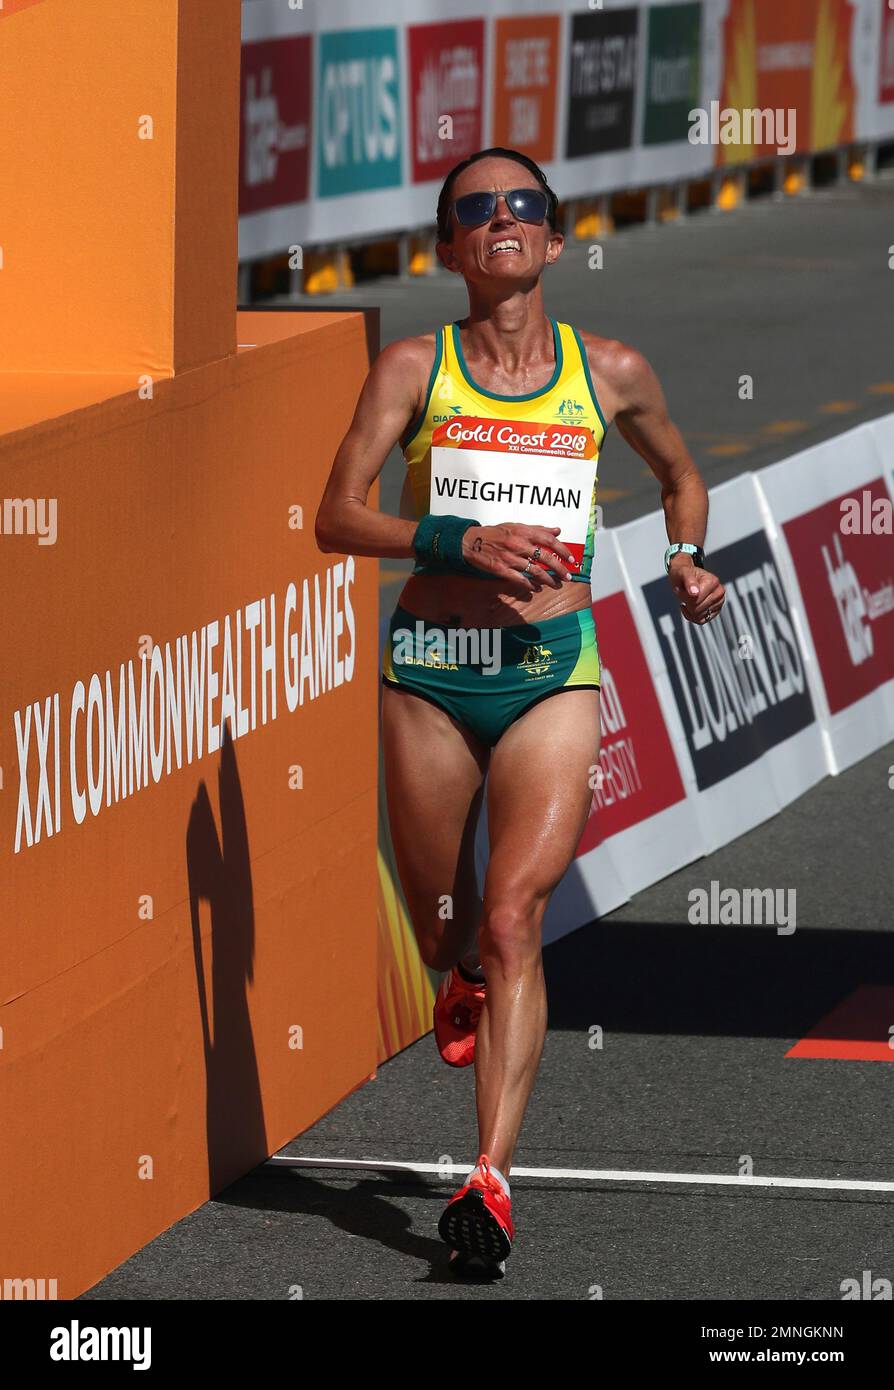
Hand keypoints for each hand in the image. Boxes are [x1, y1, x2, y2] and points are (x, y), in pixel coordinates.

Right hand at [461, 524, 577, 593]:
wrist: (472, 541)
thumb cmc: (496, 533)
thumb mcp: (517, 526)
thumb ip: (538, 529)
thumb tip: (557, 530)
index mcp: (523, 531)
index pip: (549, 540)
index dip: (562, 550)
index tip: (571, 559)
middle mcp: (518, 544)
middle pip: (545, 557)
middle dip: (559, 568)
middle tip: (568, 577)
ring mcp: (510, 557)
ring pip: (535, 570)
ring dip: (548, 579)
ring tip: (556, 585)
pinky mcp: (501, 569)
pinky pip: (520, 579)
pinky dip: (530, 585)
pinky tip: (537, 588)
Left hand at [668, 556, 724, 624]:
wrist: (685, 575)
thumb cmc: (683, 573)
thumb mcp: (683, 573)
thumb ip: (689, 581)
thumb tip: (694, 592)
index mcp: (713, 582)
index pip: (696, 600)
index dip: (684, 597)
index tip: (679, 589)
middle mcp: (719, 592)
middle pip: (697, 609)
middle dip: (687, 604)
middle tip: (683, 594)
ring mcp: (719, 602)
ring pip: (699, 617)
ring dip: (689, 610)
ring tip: (687, 599)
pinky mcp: (716, 610)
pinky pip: (702, 621)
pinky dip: (692, 616)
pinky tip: (689, 607)